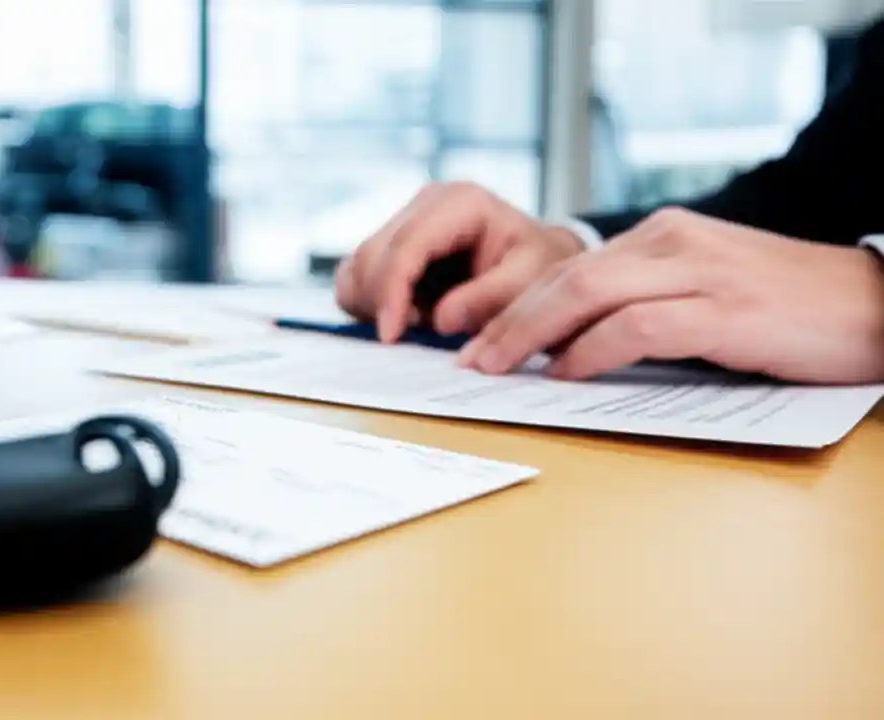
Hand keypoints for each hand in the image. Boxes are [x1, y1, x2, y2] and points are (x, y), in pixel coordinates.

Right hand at [334, 182, 585, 342]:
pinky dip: (371, 304)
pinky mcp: (392, 243)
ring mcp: (405, 221)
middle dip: (382, 303)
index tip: (391, 336)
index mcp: (460, 202)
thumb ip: (491, 298)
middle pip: (372, 255)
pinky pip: (356, 278)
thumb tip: (442, 318)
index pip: (406, 245)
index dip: (391, 292)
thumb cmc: (538, 269)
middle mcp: (426, 203)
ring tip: (418, 323)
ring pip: (357, 267)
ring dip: (374, 305)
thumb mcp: (532, 282)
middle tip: (414, 336)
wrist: (538, 262)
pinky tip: (408, 315)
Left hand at [456, 208, 883, 383]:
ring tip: (497, 368)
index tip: (478, 338)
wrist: (876, 304)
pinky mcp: (722, 311)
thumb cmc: (786, 309)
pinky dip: (590, 350)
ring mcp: (698, 272)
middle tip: (469, 358)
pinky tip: (563, 373)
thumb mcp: (705, 293)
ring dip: (529, 335)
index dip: (515, 305)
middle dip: (505, 320)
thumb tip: (573, 346)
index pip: (569, 268)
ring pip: (587, 294)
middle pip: (564, 277)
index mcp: (663, 237)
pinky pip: (635, 326)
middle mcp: (672, 243)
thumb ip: (645, 305)